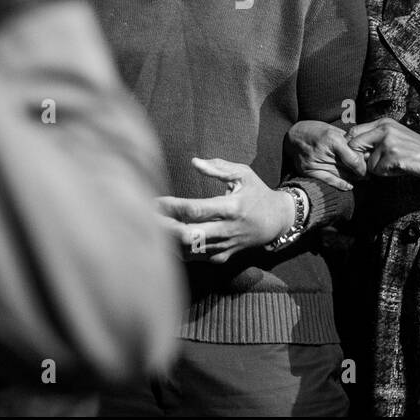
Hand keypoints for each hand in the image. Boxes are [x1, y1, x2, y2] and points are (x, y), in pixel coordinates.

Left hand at [155, 158, 293, 263]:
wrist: (277, 222)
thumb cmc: (257, 193)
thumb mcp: (244, 174)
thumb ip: (218, 167)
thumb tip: (194, 162)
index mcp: (231, 208)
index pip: (196, 210)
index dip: (172, 207)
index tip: (153, 201)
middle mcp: (227, 230)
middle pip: (188, 234)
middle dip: (163, 228)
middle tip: (142, 217)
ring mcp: (224, 246)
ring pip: (189, 250)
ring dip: (166, 241)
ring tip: (147, 229)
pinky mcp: (222, 257)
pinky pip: (194, 258)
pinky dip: (176, 250)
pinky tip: (161, 240)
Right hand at [286, 120, 366, 191]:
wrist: (293, 136)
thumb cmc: (316, 131)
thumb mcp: (334, 130)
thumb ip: (348, 141)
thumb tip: (364, 153)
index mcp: (332, 138)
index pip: (354, 159)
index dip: (363, 166)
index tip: (368, 168)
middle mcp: (323, 151)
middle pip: (348, 168)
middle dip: (360, 172)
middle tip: (368, 174)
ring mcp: (315, 162)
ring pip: (340, 175)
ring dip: (352, 178)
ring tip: (361, 179)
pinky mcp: (308, 170)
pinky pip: (328, 180)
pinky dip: (340, 184)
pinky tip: (349, 186)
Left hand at [345, 117, 419, 179]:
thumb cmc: (413, 150)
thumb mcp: (394, 136)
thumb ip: (374, 139)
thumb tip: (352, 149)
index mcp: (383, 123)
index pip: (354, 131)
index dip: (352, 146)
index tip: (357, 155)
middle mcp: (384, 129)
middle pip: (355, 145)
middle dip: (359, 158)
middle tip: (373, 164)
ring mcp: (388, 142)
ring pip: (367, 162)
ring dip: (377, 168)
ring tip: (394, 163)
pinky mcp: (393, 156)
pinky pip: (377, 170)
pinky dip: (386, 173)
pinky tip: (399, 168)